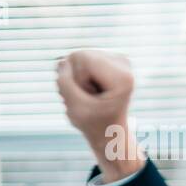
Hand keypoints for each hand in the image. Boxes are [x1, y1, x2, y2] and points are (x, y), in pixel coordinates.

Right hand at [55, 49, 144, 181]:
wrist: (110, 131)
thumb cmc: (95, 123)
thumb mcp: (75, 108)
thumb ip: (64, 82)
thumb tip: (61, 60)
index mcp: (122, 77)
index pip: (81, 56)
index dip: (76, 78)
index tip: (90, 97)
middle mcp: (124, 64)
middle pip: (79, 54)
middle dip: (76, 77)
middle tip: (89, 97)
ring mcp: (118, 60)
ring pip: (78, 57)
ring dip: (77, 78)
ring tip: (90, 95)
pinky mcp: (110, 60)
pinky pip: (80, 60)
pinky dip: (80, 76)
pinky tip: (90, 90)